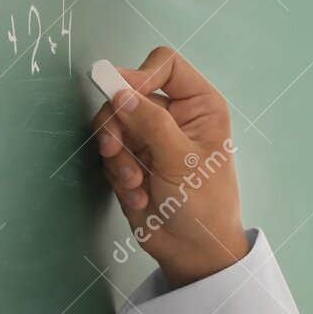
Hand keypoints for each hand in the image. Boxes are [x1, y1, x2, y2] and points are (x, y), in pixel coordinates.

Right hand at [90, 46, 248, 286]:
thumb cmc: (203, 203)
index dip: (139, 75)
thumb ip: (149, 122)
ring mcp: (151, 135)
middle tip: (115, 150)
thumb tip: (119, 91)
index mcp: (200, 104)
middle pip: (127, 92)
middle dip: (117, 125)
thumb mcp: (181, 160)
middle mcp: (175, 113)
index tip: (122, 99)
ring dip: (117, 155)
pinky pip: (109, 151)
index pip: (165, 64)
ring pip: (112, 123)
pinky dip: (117, 173)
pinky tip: (138, 194)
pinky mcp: (132, 157)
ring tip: (136, 182)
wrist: (192, 249)